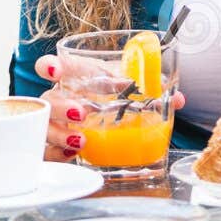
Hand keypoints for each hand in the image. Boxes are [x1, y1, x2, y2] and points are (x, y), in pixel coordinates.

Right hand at [34, 52, 185, 161]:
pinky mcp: (53, 144)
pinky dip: (57, 154)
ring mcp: (53, 121)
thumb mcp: (129, 89)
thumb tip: (179, 99)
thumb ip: (152, 91)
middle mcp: (60, 98)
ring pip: (41, 125)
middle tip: (80, 114)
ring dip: (58, 134)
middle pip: (46, 98)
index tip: (55, 71)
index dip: (50, 65)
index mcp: (77, 77)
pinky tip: (72, 155)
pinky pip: (45, 150)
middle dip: (59, 106)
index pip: (55, 65)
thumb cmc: (110, 95)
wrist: (102, 114)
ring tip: (81, 141)